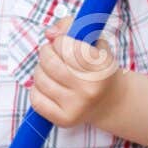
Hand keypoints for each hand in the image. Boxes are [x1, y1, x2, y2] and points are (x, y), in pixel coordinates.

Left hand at [26, 14, 124, 129]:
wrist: (111, 102)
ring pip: (40, 79)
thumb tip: (49, 33)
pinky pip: (36, 99)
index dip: (59, 40)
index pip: (64, 45)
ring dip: (40, 70)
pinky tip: (49, 87)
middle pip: (49, 61)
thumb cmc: (98, 67)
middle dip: (46, 52)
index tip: (64, 44)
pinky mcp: (64, 120)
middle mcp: (89, 89)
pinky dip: (37, 89)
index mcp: (100, 67)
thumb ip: (71, 26)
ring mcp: (77, 107)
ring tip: (52, 71)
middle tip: (52, 54)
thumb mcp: (94, 41)